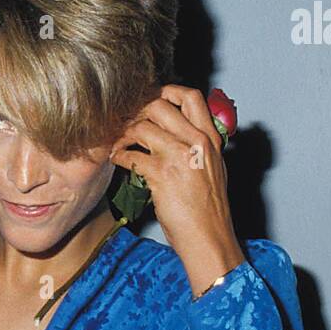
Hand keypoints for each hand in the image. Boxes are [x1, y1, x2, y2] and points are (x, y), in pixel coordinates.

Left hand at [110, 85, 245, 296]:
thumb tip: (174, 130)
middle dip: (137, 111)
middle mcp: (197, 143)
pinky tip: (118, 161)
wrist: (209, 238)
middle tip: (127, 122)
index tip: (150, 100)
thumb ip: (198, 146)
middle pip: (160, 105)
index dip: (166, 91)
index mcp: (210, 139)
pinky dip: (118, 156)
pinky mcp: (162, 175)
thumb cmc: (208, 209)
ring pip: (142, 127)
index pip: (191, 96)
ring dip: (123, 134)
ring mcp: (179, 157)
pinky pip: (131, 155)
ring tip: (119, 143)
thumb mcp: (213, 168)